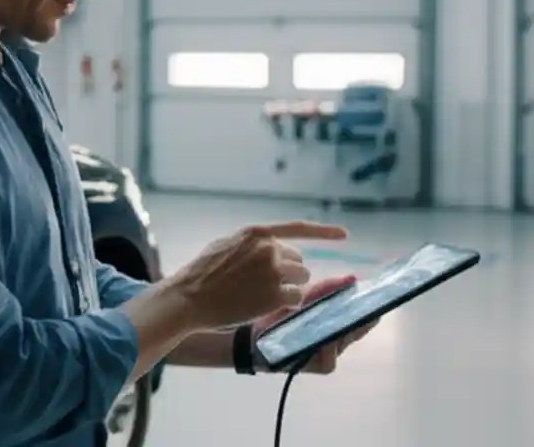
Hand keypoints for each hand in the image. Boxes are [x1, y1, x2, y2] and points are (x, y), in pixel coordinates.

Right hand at [167, 221, 347, 330]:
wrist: (188, 297)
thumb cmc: (202, 273)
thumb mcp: (225, 245)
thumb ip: (251, 244)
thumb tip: (274, 248)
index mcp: (256, 233)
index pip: (298, 228)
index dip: (324, 232)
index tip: (344, 235)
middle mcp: (268, 249)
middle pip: (299, 261)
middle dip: (288, 273)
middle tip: (264, 285)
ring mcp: (273, 272)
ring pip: (301, 280)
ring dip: (289, 289)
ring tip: (262, 296)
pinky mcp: (275, 295)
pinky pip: (296, 298)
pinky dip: (286, 304)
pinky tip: (266, 306)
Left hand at [253, 275, 379, 374]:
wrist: (252, 336)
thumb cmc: (279, 315)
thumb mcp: (303, 299)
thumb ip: (326, 290)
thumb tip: (353, 278)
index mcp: (334, 324)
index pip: (358, 316)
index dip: (369, 308)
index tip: (377, 296)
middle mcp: (335, 340)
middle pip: (356, 330)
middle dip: (363, 319)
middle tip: (369, 307)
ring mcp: (328, 354)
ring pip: (344, 342)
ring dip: (344, 331)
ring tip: (347, 319)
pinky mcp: (318, 366)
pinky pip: (330, 358)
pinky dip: (328, 348)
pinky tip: (325, 338)